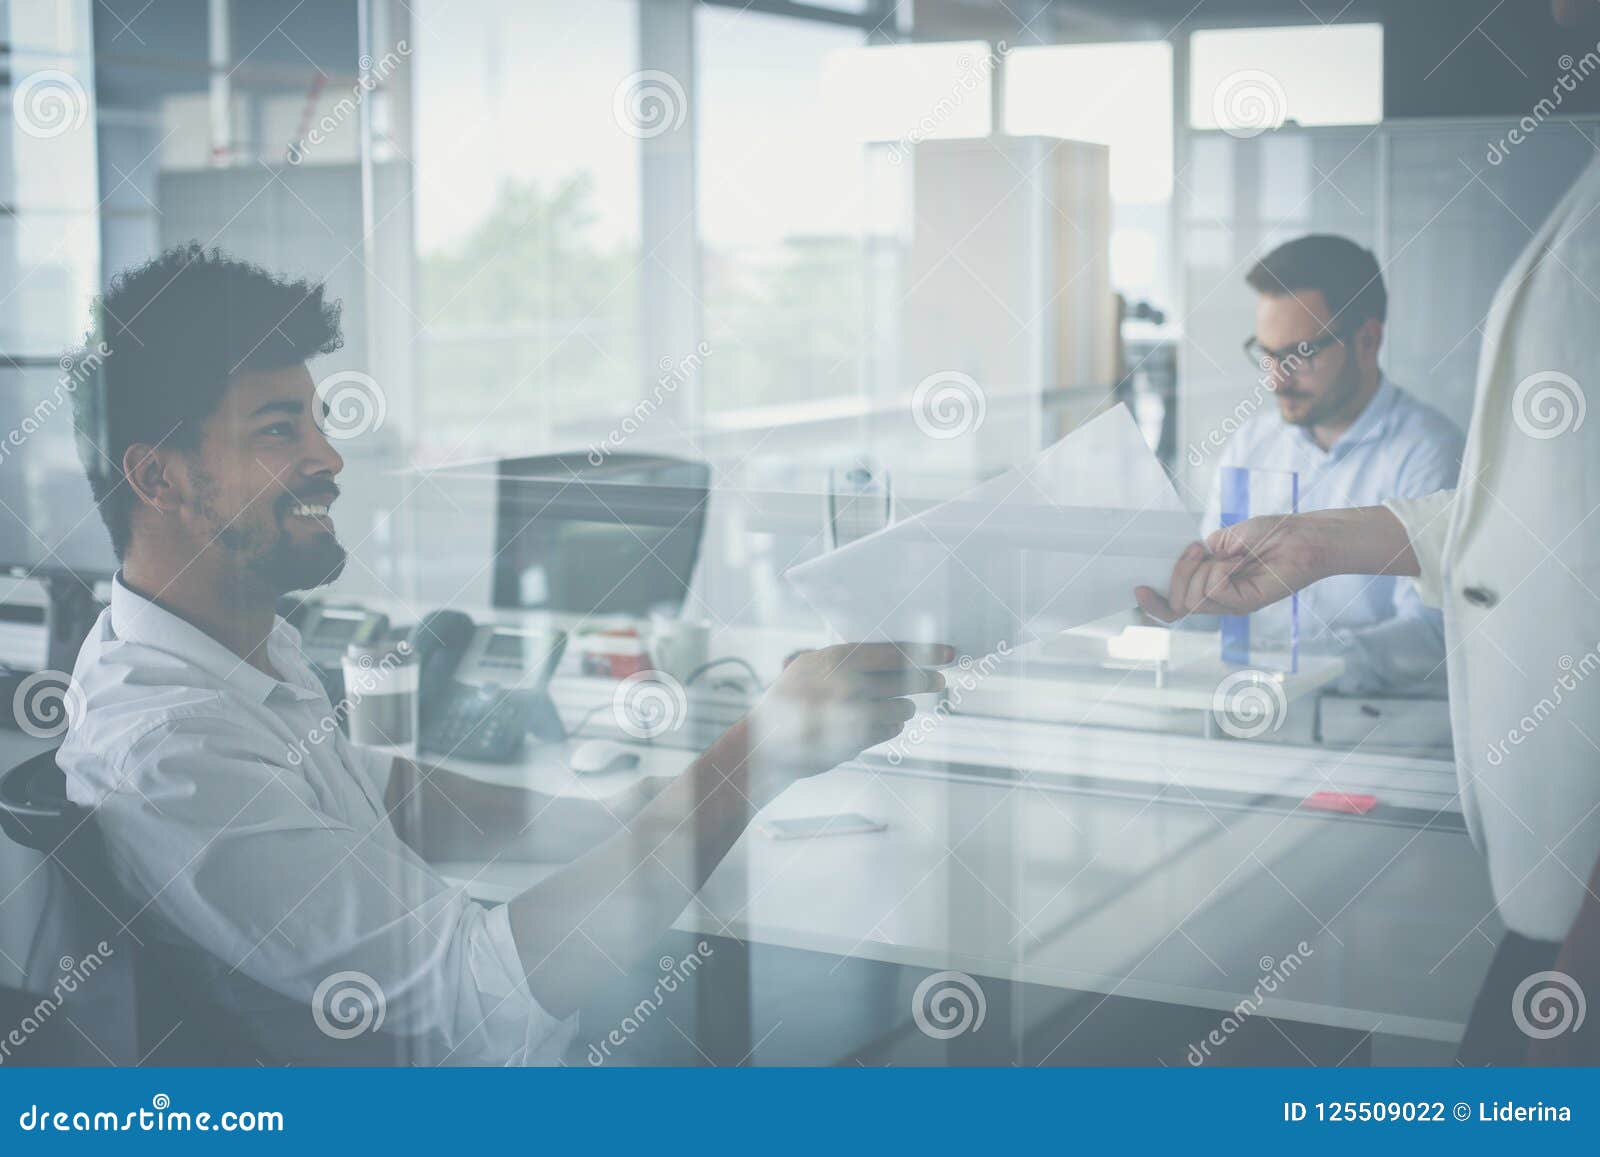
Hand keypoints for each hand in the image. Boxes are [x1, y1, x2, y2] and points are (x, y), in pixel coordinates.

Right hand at [741, 642, 952, 779]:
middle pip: (905, 679)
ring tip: (893, 705)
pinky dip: (891, 725)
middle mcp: (846, 683)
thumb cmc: (793, 698)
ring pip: (902, 707)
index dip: (926, 651)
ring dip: (903, 707)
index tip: (949, 653)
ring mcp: (850, 714)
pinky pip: (891, 729)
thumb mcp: (811, 665)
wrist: (766, 743)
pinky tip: (881, 721)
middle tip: (938, 681)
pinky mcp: (855, 740)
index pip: (893, 651)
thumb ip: (849, 658)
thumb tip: (902, 653)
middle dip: (927, 681)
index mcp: (836, 658)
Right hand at [1136, 513, 1326, 621]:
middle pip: (1178, 604)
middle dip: (1179, 574)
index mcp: (1208, 585)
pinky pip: (1214, 591)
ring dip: (1202, 570)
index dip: (1153, 604)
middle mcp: (1218, 599)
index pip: (1174, 607)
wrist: (1301, 536)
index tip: (1139, 588)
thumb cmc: (1268, 534)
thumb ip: (1201, 557)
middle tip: (1197, 550)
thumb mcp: (1222, 541)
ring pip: (1194, 599)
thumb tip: (1185, 566)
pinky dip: (1220, 571)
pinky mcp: (1246, 603)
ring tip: (1228, 554)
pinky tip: (1238, 561)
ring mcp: (1232, 604)